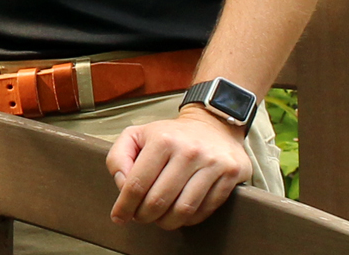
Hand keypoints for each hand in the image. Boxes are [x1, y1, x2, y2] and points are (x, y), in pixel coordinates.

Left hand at [106, 107, 252, 228]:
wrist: (212, 125)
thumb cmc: (170, 135)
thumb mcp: (136, 135)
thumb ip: (118, 157)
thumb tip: (121, 186)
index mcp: (162, 140)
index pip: (137, 184)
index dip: (125, 206)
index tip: (119, 217)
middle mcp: (188, 151)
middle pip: (159, 200)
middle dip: (144, 215)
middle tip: (140, 217)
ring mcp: (211, 164)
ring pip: (183, 210)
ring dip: (166, 222)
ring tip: (159, 219)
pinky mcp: (230, 175)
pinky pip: (205, 210)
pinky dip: (189, 219)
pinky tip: (180, 214)